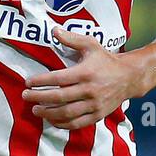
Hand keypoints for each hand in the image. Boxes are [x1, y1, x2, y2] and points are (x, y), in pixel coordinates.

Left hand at [20, 25, 141, 129]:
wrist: (129, 77)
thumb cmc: (106, 60)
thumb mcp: (91, 45)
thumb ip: (72, 39)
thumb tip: (54, 30)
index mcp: (86, 72)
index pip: (58, 78)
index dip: (40, 81)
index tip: (28, 82)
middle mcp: (90, 90)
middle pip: (59, 97)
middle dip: (39, 98)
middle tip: (26, 96)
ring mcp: (94, 104)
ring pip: (67, 113)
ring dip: (48, 113)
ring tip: (36, 110)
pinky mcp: (98, 115)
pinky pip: (77, 123)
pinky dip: (62, 124)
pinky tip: (51, 120)